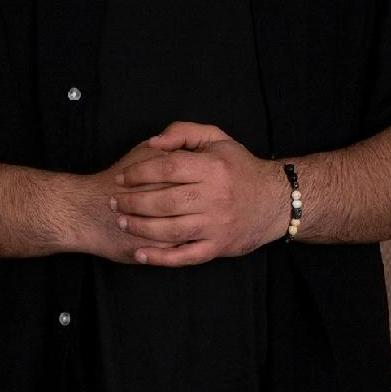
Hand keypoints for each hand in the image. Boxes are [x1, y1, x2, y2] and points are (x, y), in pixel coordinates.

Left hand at [105, 122, 284, 266]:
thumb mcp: (218, 139)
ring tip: (122, 221)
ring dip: (140, 228)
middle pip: (164, 201)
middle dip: (132, 202)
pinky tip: (140, 254)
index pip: (167, 169)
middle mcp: (216, 197)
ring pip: (171, 230)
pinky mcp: (219, 246)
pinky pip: (186, 256)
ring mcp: (217, 224)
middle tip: (114, 201)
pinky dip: (161, 258)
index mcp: (213, 168)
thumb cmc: (241, 169)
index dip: (138, 173)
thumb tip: (153, 143)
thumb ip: (184, 133)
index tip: (122, 177)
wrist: (276, 201)